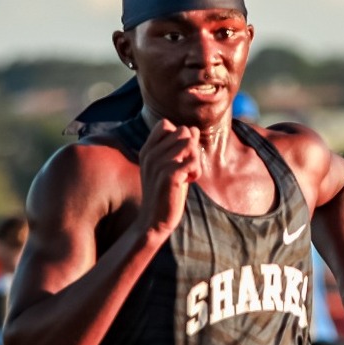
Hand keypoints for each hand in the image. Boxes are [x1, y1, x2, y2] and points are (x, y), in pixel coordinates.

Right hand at [137, 119, 201, 236]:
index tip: (178, 155)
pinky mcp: (169, 176)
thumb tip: (193, 129)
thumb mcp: (170, 166)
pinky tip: (189, 181)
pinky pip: (193, 161)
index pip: (165, 124)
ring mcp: (158, 164)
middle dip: (191, 147)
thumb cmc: (165, 192)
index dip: (178, 136)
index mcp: (147, 150)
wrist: (154, 220)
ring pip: (189, 143)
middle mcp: (150, 154)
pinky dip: (196, 171)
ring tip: (189, 174)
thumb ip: (180, 147)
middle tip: (187, 166)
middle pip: (182, 131)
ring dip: (195, 159)